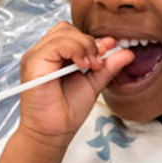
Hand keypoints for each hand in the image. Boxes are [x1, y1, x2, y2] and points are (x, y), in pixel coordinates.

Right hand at [14, 22, 132, 147]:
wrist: (52, 134)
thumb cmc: (67, 112)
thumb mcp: (93, 84)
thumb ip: (107, 67)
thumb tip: (128, 52)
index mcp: (54, 56)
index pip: (73, 33)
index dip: (92, 39)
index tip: (109, 50)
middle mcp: (43, 53)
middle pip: (67, 28)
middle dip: (88, 41)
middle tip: (98, 62)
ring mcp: (36, 56)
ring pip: (63, 31)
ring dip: (83, 45)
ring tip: (90, 66)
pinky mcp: (34, 63)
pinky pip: (56, 44)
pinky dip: (74, 50)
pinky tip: (82, 65)